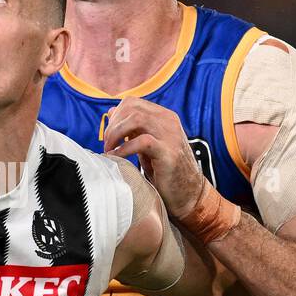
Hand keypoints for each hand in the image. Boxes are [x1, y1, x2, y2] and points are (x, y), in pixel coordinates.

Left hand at [102, 98, 206, 220]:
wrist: (189, 193)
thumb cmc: (165, 170)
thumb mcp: (147, 144)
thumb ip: (132, 128)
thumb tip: (111, 112)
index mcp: (164, 116)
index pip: (132, 102)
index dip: (114, 117)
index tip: (108, 135)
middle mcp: (169, 121)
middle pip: (131, 108)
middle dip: (112, 126)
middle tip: (106, 145)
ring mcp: (171, 136)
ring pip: (136, 119)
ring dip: (116, 134)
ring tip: (109, 150)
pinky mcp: (169, 153)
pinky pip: (142, 142)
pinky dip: (124, 148)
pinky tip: (116, 157)